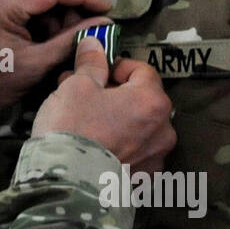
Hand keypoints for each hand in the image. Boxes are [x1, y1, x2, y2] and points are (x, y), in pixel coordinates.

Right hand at [32, 36, 176, 173]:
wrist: (66, 183)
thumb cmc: (73, 128)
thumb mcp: (76, 86)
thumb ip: (91, 63)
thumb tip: (95, 45)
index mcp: (152, 101)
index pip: (143, 70)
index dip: (118, 66)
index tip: (97, 70)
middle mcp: (163, 130)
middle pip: (143, 100)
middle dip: (116, 94)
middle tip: (85, 95)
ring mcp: (156, 158)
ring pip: (139, 128)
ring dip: (118, 120)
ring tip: (88, 123)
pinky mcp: (144, 180)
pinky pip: (135, 153)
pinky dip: (120, 146)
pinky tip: (96, 147)